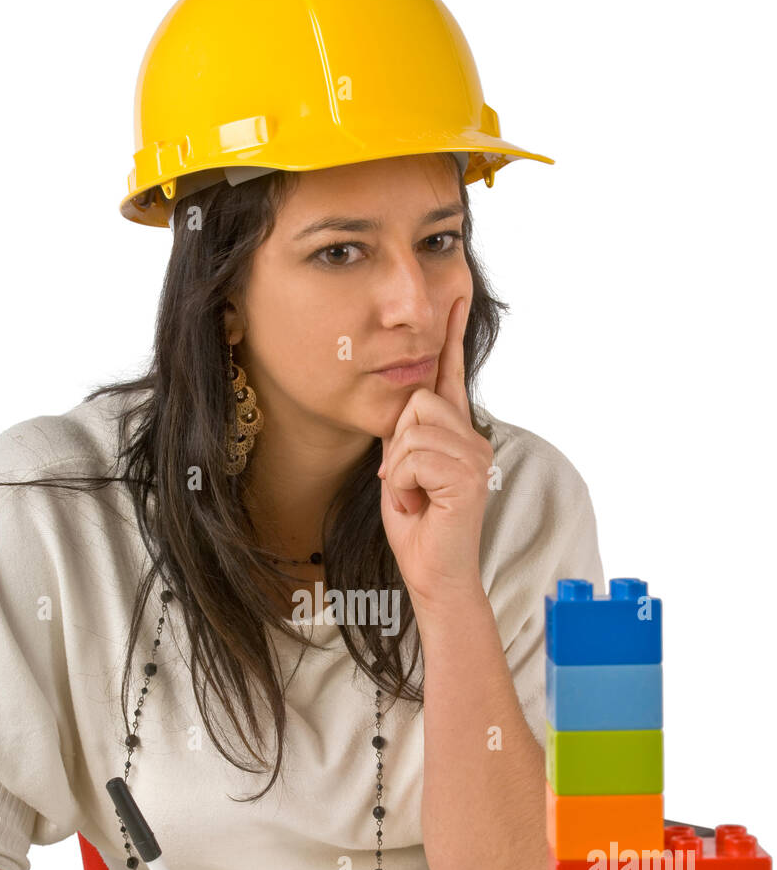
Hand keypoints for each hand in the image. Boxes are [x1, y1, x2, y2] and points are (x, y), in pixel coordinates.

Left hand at [377, 296, 492, 608]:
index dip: (452, 336)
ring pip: (412, 428)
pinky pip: (413, 455)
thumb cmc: (417, 527)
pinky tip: (418, 506)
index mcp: (457, 433)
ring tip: (413, 498)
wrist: (433, 573)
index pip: (451, 375)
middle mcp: (472, 437)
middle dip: (396, 445)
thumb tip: (405, 406)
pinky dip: (401, 484)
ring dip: (396, 470)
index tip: (455, 296)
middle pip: (416, 400)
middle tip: (406, 485)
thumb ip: (407, 436)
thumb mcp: (402, 471)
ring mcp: (474, 455)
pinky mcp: (467, 475)